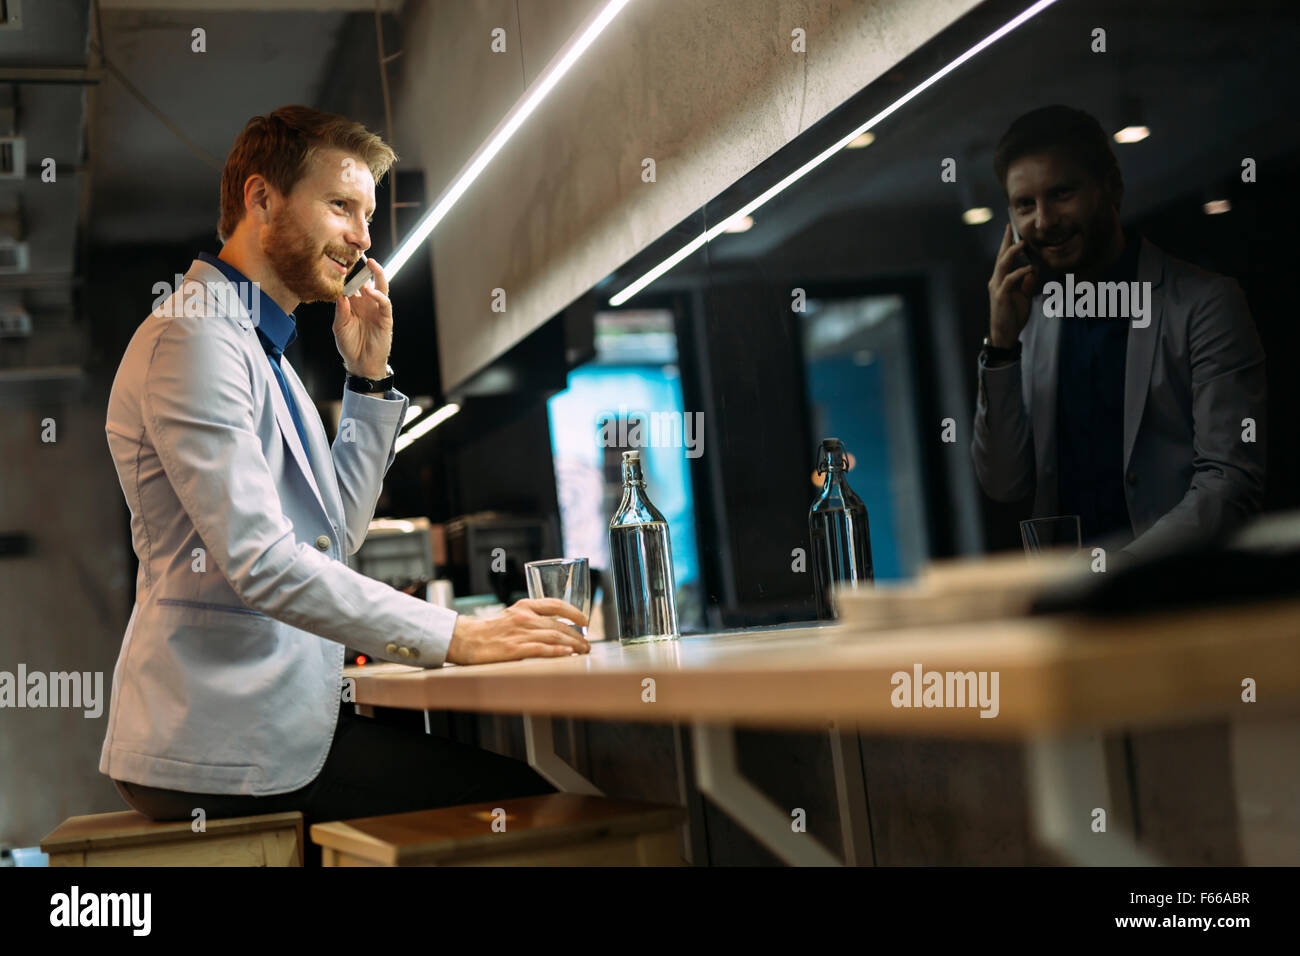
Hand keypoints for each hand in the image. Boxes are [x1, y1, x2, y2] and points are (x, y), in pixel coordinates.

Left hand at [333, 257, 391, 379]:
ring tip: (371, 264)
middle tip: (362, 254)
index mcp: (354, 303)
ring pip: (381, 287)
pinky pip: (385, 303)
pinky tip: (371, 292)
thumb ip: (341, 310)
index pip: (353, 283)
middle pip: (369, 280)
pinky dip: (379, 296)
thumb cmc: (349, 345)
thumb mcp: (340, 326)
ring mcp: (377, 310)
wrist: (360, 364)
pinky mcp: (385, 318)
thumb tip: (341, 294)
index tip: (343, 258)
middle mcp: (366, 303)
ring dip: (377, 275)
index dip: (350, 272)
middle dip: (366, 268)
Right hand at [445, 598, 591, 664]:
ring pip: (554, 636)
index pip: (555, 604)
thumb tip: (556, 627)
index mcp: (524, 606)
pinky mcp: (514, 649)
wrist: (466, 639)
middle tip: (587, 644)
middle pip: (559, 625)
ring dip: (573, 644)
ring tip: (583, 651)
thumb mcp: (512, 615)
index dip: (574, 612)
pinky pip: (541, 649)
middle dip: (577, 635)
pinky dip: (557, 651)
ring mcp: (519, 633)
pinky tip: (568, 654)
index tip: (585, 620)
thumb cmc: (490, 630)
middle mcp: (524, 617)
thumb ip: (531, 618)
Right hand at [988, 223, 1036, 348]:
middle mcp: (996, 281)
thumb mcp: (1024, 296)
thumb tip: (1034, 269)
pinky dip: (1020, 272)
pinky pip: (1009, 280)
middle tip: (1011, 227)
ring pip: (1002, 266)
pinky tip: (1029, 268)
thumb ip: (1027, 282)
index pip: (1003, 258)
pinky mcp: (1001, 296)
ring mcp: (997, 288)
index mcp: (1000, 280)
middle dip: (1006, 242)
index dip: (1007, 244)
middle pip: (1000, 257)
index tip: (1011, 229)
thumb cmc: (1013, 316)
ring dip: (1012, 253)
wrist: (1006, 333)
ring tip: (1021, 243)